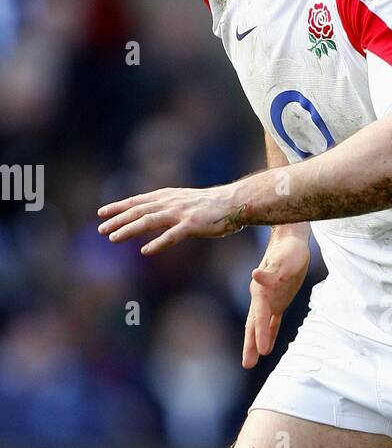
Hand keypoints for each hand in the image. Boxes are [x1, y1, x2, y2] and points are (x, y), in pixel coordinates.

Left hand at [97, 184, 245, 254]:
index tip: (102, 212)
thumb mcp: (186, 202)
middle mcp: (170, 203)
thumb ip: (170, 207)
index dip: (119, 207)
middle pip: (138, 211)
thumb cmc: (213, 205)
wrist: (236, 202)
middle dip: (117, 220)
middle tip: (100, 229)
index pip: (138, 201)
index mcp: (168, 196)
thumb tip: (156, 214)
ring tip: (113, 238)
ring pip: (148, 221)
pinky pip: (172, 236)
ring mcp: (181, 214)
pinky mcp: (192, 225)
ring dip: (129, 230)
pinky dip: (158, 243)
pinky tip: (145, 251)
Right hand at [242, 236, 310, 368]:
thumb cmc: (288, 250)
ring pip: (259, 325)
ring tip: (250, 362)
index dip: (261, 334)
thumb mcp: (284, 259)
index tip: (262, 351)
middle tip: (247, 364)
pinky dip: (269, 333)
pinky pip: (272, 320)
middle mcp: (261, 297)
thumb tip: (255, 275)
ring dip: (256, 342)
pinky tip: (267, 347)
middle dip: (251, 345)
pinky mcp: (278, 299)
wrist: (289, 240)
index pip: (260, 317)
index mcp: (261, 290)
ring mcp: (268, 299)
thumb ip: (271, 271)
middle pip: (253, 324)